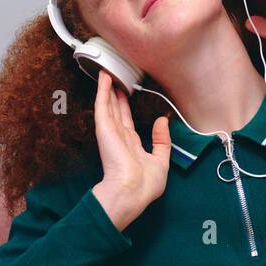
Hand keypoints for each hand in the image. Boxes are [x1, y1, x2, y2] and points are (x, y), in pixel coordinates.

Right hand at [91, 70, 169, 230]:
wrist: (132, 191)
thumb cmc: (145, 184)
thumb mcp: (161, 161)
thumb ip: (162, 141)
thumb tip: (163, 121)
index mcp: (132, 147)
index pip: (128, 123)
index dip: (126, 108)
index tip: (125, 95)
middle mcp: (120, 138)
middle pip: (116, 112)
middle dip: (115, 96)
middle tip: (114, 80)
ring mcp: (111, 132)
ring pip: (109, 106)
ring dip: (107, 89)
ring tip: (107, 74)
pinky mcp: (104, 129)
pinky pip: (103, 106)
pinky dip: (102, 91)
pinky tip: (104, 78)